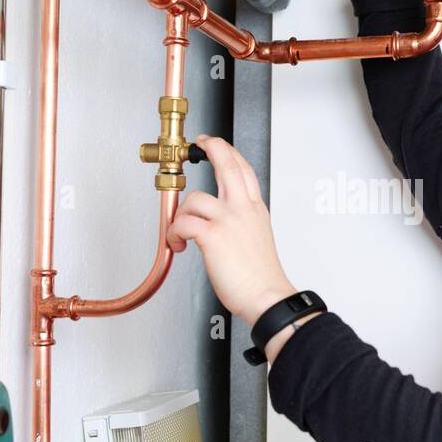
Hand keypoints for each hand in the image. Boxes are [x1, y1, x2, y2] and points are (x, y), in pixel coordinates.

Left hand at [166, 135, 296, 327]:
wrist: (267, 296)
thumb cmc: (261, 276)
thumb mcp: (257, 237)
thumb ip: (241, 222)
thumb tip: (219, 220)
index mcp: (254, 209)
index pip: (243, 169)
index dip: (227, 153)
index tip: (215, 145)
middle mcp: (243, 209)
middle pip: (227, 165)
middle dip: (211, 148)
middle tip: (199, 144)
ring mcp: (229, 220)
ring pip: (194, 199)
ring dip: (180, 216)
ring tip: (180, 234)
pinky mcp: (213, 236)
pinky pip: (183, 223)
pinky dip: (174, 234)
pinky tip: (179, 245)